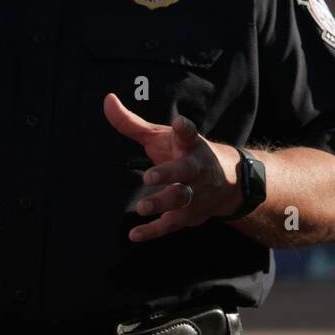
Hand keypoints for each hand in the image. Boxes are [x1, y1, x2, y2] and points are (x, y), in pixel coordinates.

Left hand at [102, 93, 241, 241]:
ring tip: (142, 207)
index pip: (188, 134)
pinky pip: (172, 224)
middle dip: (169, 174)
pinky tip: (134, 234)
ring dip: (162, 203)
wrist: (227, 182)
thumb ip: (132, 123)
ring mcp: (195, 193)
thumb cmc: (183, 153)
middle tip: (150, 176)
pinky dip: (154, 231)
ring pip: (181, 200)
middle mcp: (195, 168)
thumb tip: (107, 99)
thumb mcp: (162, 135)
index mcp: (189, 145)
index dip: (184, 128)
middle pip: (185, 171)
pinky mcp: (190, 214)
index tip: (179, 123)